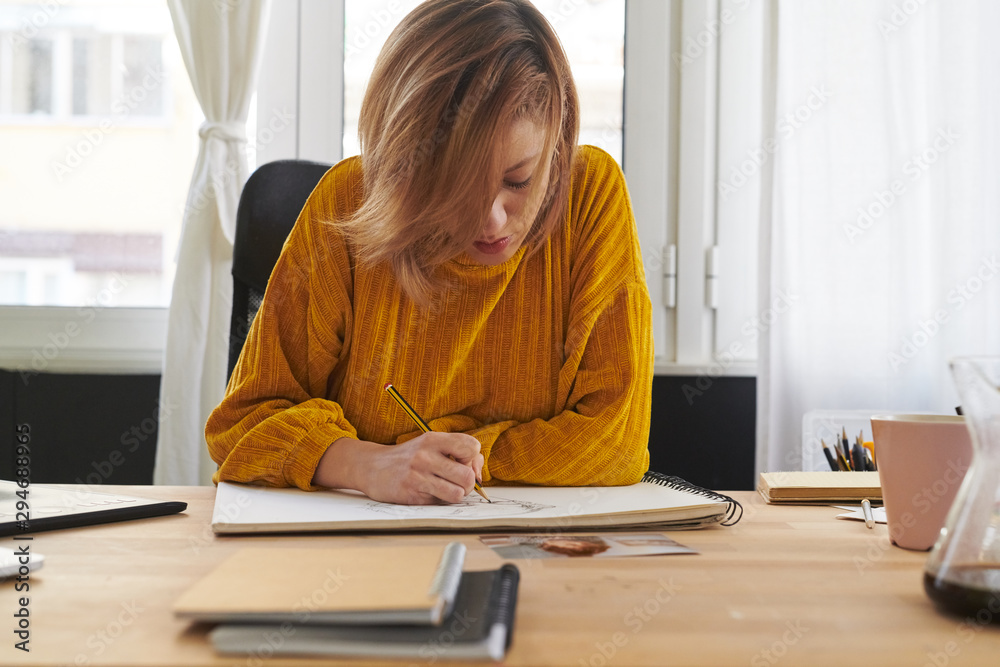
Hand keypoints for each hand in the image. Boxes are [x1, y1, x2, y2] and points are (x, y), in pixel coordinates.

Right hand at [313, 432, 483, 504]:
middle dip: (468, 483)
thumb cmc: (409, 457)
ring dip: (456, 495)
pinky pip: (440, 503)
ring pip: (458, 494)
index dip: (473, 459)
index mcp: (433, 439)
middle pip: (467, 476)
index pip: (472, 447)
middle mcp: (426, 456)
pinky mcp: (411, 494)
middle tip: (457, 482)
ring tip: (446, 490)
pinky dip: (440, 501)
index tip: (464, 464)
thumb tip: (479, 473)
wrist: (372, 467)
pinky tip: (429, 493)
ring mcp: (418, 476)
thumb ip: (458, 452)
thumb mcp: (430, 445)